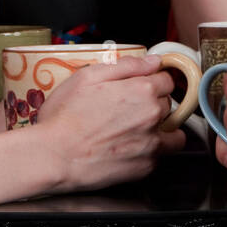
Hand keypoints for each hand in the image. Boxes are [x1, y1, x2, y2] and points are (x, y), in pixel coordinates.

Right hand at [35, 55, 186, 193]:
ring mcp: (152, 143)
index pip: (167, 80)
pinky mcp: (146, 167)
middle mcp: (152, 115)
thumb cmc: (65, 116)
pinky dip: (150, 151)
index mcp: (141, 90)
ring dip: (161, 129)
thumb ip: (126, 65)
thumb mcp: (88, 76)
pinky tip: (128, 148)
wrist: (54, 156)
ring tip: (136, 130)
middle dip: (153, 104)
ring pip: (172, 132)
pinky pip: (160, 155)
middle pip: (167, 104)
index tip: (141, 87)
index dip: (152, 81)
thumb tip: (153, 60)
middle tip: (128, 109)